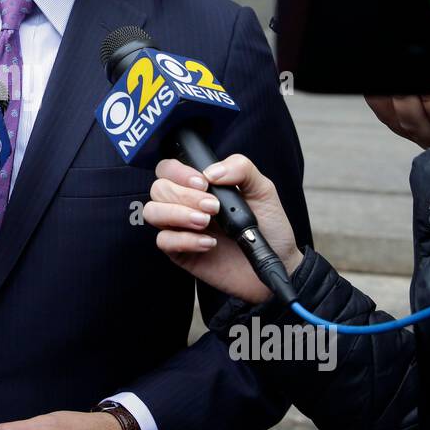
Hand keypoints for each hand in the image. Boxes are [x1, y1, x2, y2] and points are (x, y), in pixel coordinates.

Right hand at [144, 154, 300, 303]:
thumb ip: (241, 168)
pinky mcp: (180, 252)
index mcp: (200, 186)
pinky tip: (208, 243)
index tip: (203, 183)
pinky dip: (184, 240)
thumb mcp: (263, 189)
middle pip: (158, 188)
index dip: (179, 172)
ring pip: (152, 212)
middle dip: (183, 195)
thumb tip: (211, 172)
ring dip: (177, 214)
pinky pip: (163, 241)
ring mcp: (181, 228)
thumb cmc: (269, 225)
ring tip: (206, 222)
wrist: (276, 262)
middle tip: (213, 207)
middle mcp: (185, 204)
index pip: (169, 169)